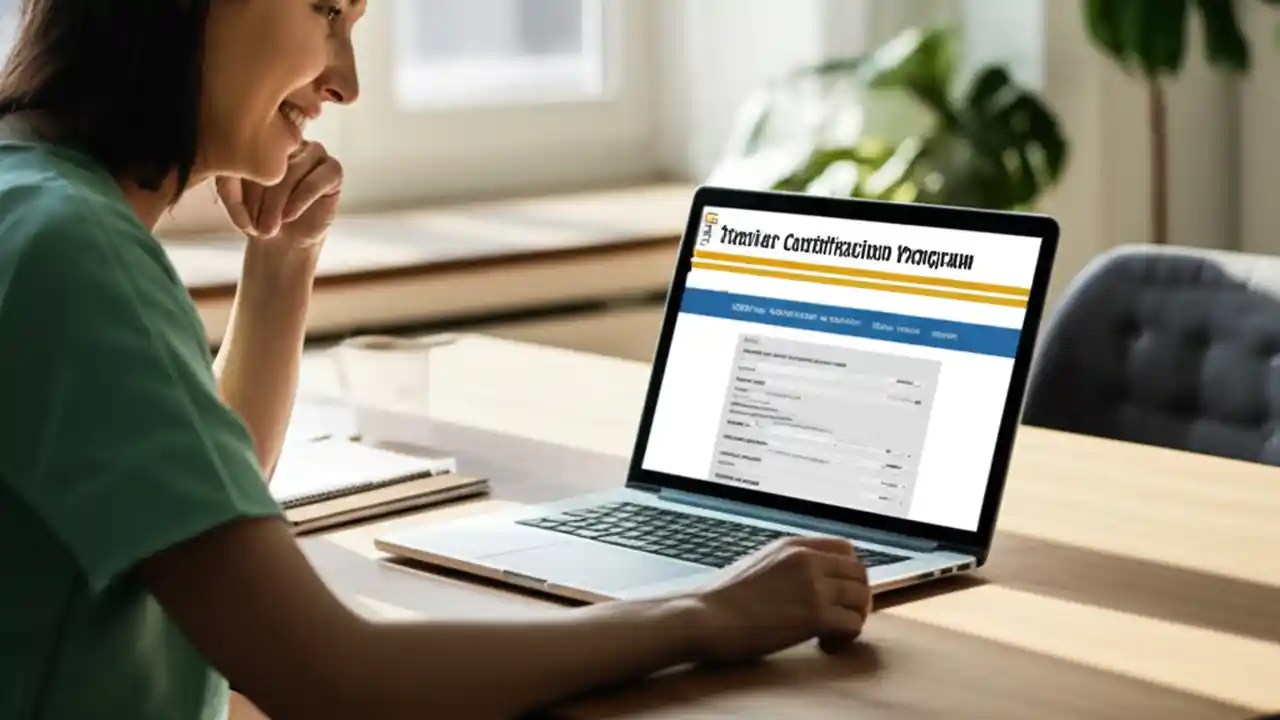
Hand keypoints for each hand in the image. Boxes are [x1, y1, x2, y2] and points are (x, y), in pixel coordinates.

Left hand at [217, 141, 343, 247]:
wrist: (282, 241)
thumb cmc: (256, 213)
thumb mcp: (234, 196)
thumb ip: (228, 180)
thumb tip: (226, 167)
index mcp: (264, 137)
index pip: (249, 148)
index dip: (240, 180)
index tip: (236, 210)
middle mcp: (290, 139)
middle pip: (272, 160)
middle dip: (259, 196)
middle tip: (253, 224)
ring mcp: (314, 152)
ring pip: (293, 170)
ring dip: (277, 202)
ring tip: (267, 227)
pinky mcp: (333, 170)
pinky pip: (316, 180)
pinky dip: (299, 201)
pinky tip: (288, 217)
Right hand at [691, 536, 870, 663]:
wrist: (704, 617)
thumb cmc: (722, 599)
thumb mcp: (759, 564)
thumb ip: (788, 565)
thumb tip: (807, 582)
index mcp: (793, 546)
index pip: (845, 549)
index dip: (848, 573)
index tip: (838, 593)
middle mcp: (808, 560)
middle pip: (860, 574)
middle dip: (856, 598)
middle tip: (839, 619)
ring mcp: (813, 586)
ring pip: (861, 599)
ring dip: (853, 619)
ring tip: (829, 634)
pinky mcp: (815, 615)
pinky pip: (853, 624)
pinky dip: (846, 638)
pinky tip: (824, 645)